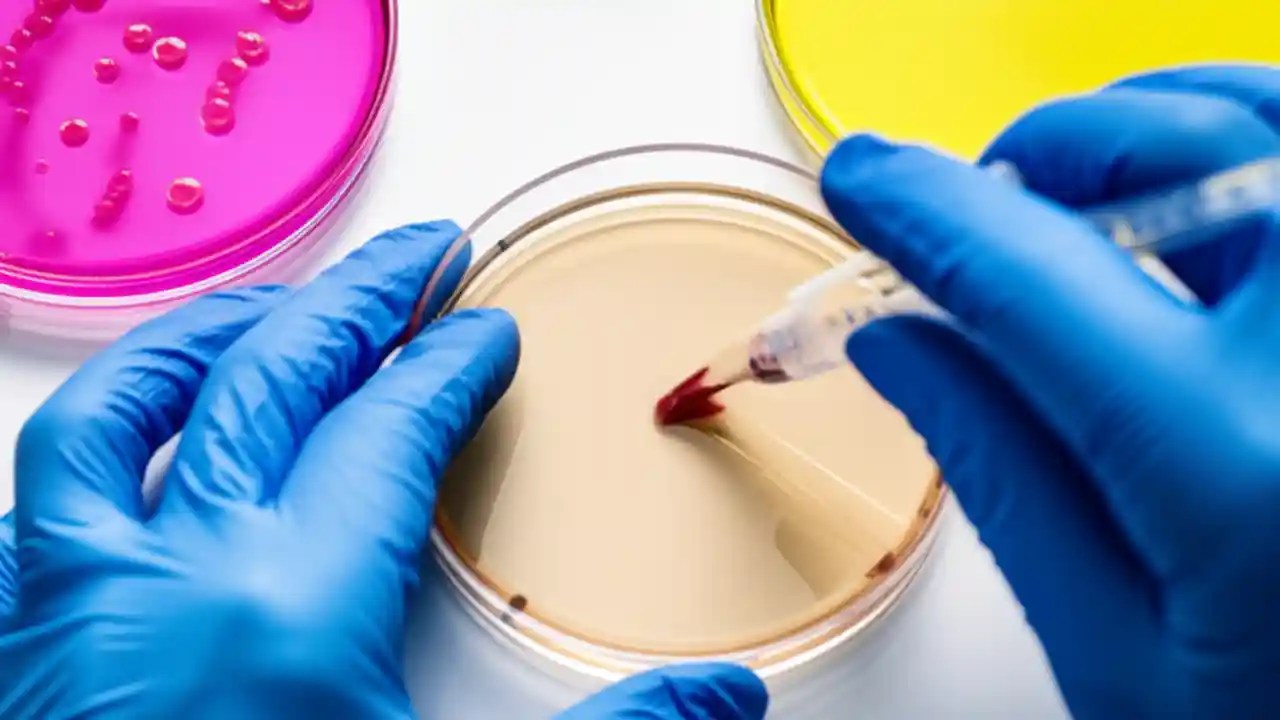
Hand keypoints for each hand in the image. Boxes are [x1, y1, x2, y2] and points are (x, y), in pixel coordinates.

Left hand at [0, 222, 765, 718]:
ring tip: (279, 305)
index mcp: (289, 613)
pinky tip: (148, 438)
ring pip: (121, 413)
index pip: (385, 431)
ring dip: (210, 337)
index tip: (484, 329)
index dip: (446, 366)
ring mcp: (67, 608)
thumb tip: (727, 698)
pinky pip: (44, 497)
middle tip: (416, 259)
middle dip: (355, 301)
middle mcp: (164, 582)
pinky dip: (106, 433)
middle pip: (268, 379)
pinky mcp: (21, 648)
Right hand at [824, 65, 1279, 717]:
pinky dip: (1247, 140)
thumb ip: (1002, 475)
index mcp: (1238, 468)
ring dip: (1148, 124)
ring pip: (1270, 119)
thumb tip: (900, 341)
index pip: (1032, 277)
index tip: (866, 180)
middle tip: (972, 200)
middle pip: (1170, 154)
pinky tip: (1194, 190)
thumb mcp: (1118, 653)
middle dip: (1040, 151)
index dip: (927, 212)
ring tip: (1076, 182)